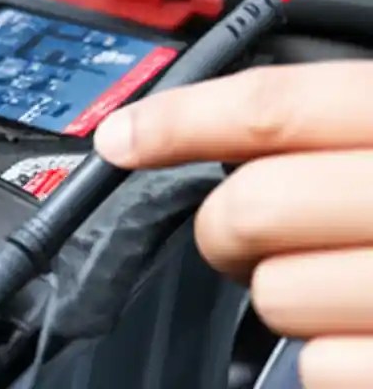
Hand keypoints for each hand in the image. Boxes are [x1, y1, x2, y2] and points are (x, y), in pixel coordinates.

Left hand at [95, 62, 372, 388]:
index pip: (269, 107)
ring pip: (270, 294)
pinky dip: (327, 357)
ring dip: (284, 293)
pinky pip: (311, 366)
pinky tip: (365, 328)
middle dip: (224, 226)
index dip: (176, 121)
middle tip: (256, 231)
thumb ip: (333, 130)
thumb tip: (214, 126)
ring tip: (345, 281)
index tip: (120, 138)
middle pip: (247, 207)